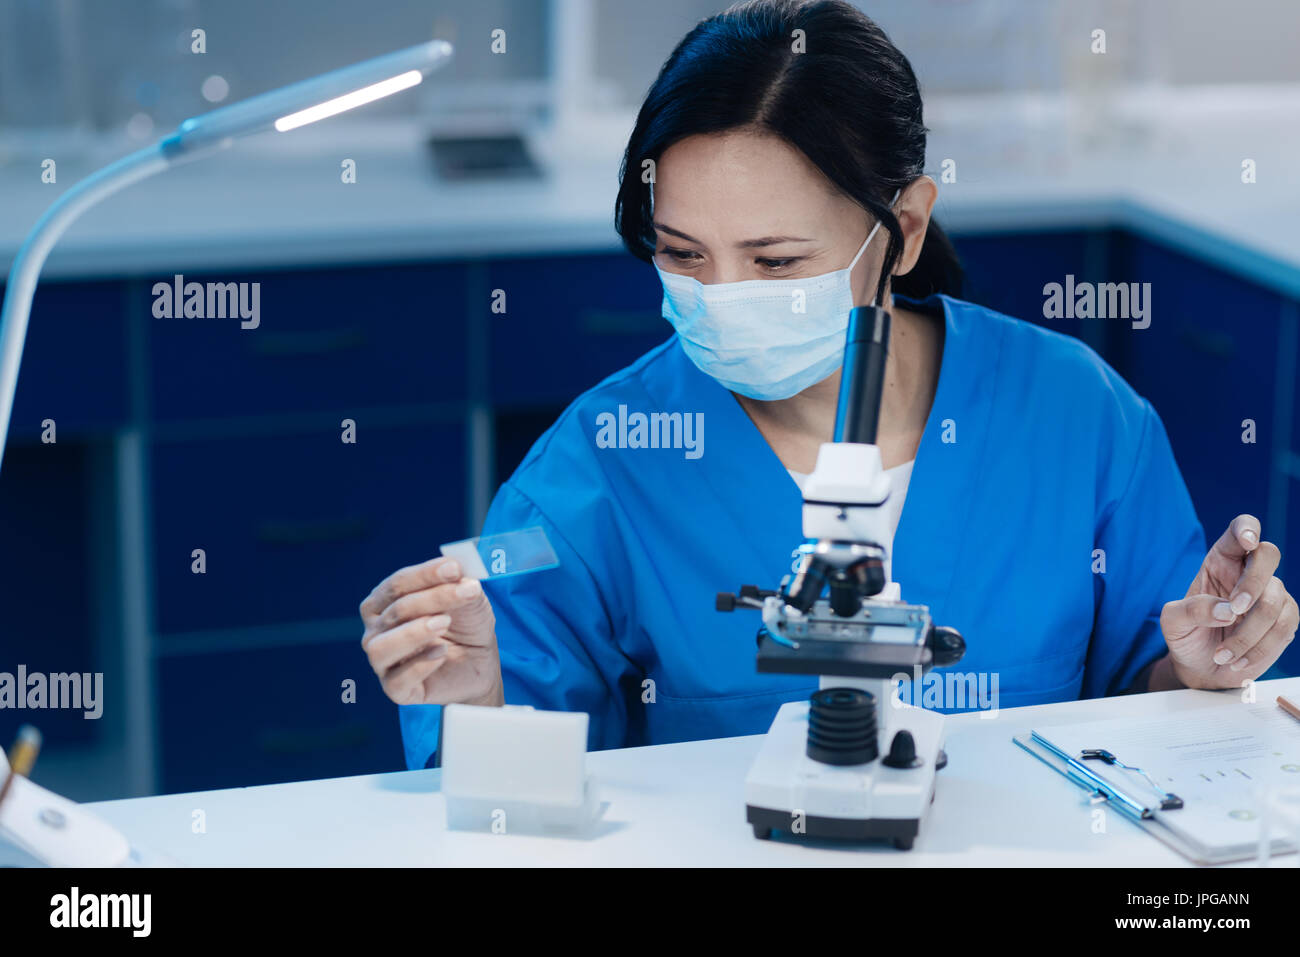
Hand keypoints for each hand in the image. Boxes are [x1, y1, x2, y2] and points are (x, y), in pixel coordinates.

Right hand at [359, 556, 504, 706]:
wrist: (479, 663)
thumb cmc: (465, 625)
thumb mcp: (468, 599)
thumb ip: (461, 583)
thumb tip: (456, 570)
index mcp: (384, 602)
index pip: (398, 584)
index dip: (426, 574)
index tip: (454, 568)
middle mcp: (376, 630)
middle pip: (396, 610)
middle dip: (434, 598)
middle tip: (465, 592)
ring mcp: (382, 661)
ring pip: (381, 646)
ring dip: (414, 632)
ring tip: (444, 623)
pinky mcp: (396, 689)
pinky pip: (397, 680)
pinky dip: (420, 665)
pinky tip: (441, 654)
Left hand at [1158, 514, 1296, 688]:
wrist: (1202, 668)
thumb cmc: (1186, 636)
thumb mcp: (1173, 622)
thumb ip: (1191, 610)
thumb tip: (1227, 611)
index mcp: (1220, 561)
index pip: (1239, 530)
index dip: (1247, 529)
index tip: (1247, 541)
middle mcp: (1248, 572)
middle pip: (1267, 555)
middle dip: (1252, 583)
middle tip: (1235, 610)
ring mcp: (1270, 594)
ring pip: (1275, 600)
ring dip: (1248, 633)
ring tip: (1222, 655)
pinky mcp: (1285, 619)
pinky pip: (1284, 627)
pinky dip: (1259, 648)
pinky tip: (1238, 661)